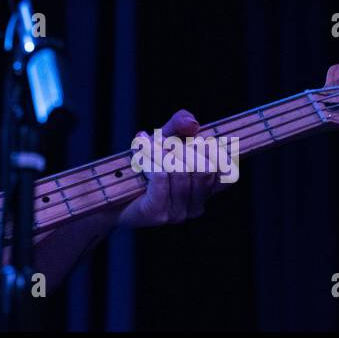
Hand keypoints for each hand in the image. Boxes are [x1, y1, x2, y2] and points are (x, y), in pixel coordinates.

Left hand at [117, 109, 228, 227]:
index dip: (217, 151)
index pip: (227, 171)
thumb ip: (180, 125)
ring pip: (180, 171)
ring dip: (159, 151)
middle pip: (204, 168)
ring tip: (144, 144)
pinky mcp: (157, 214)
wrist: (111, 192)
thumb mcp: (164, 138)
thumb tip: (194, 124)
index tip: (196, 138)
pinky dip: (150, 159)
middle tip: (162, 141)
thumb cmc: (143, 164)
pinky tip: (140, 155)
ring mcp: (179, 213)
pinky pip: (161, 177)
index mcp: (205, 190)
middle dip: (182, 148)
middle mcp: (197, 205)